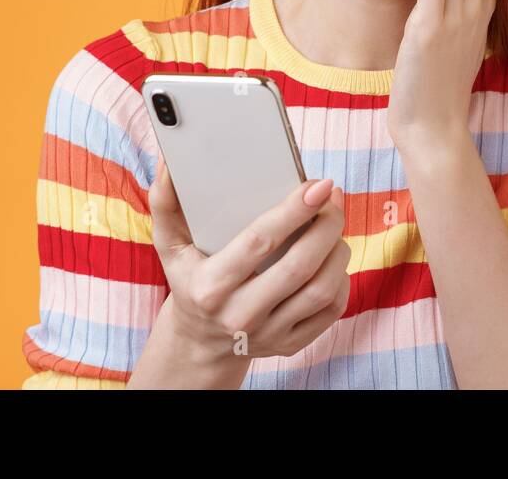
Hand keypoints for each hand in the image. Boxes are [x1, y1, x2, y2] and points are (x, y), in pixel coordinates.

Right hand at [147, 163, 351, 364]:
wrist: (200, 342)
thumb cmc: (189, 279)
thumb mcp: (169, 245)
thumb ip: (165, 202)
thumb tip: (169, 163)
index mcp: (210, 287)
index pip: (259, 243)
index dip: (293, 211)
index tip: (318, 184)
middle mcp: (240, 315)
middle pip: (299, 267)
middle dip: (327, 225)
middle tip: (333, 196)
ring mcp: (268, 334)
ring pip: (322, 290)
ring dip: (338, 249)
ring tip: (335, 222)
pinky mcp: (291, 345)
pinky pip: (331, 311)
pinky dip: (341, 278)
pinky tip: (333, 256)